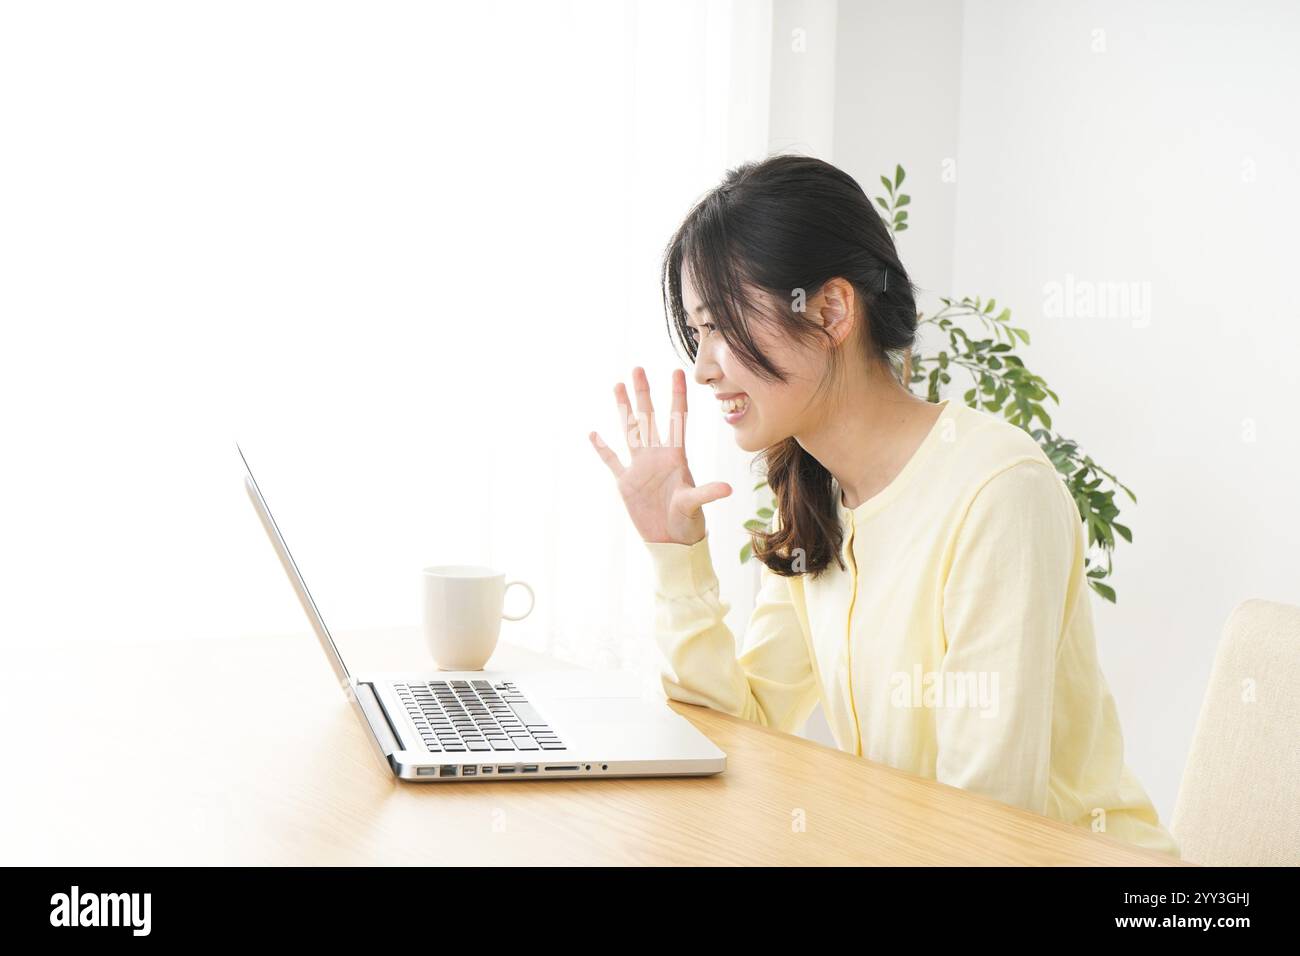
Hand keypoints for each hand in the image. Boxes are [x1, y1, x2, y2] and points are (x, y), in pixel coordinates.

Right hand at [588, 366, 731, 545]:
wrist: (671, 542)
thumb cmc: (688, 523)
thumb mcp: (695, 506)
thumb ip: (707, 494)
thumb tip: (728, 489)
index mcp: (675, 456)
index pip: (676, 419)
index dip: (676, 395)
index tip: (676, 371)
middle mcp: (656, 456)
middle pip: (649, 417)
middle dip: (643, 393)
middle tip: (638, 368)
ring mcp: (639, 467)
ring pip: (629, 430)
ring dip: (623, 409)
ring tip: (617, 385)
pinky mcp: (626, 482)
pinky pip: (612, 461)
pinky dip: (602, 449)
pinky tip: (594, 433)